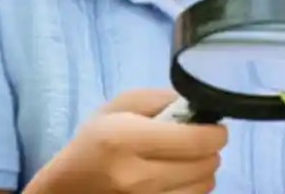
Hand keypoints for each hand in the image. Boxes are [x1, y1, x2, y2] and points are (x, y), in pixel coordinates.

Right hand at [27, 89, 225, 193]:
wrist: (68, 188)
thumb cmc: (95, 142)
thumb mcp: (119, 107)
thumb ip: (160, 99)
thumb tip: (199, 105)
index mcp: (127, 140)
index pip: (195, 141)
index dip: (215, 133)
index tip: (215, 128)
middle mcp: (137, 177)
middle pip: (205, 165)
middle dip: (210, 150)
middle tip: (199, 142)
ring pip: (204, 187)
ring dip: (203, 171)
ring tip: (187, 161)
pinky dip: (193, 189)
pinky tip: (179, 179)